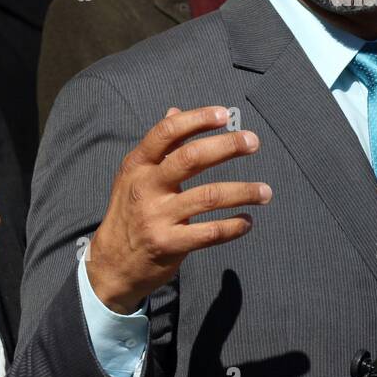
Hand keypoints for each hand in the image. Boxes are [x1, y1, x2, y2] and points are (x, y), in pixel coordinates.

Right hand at [87, 106, 271, 313]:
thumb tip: (175, 111)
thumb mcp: (133, 176)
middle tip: (253, 141)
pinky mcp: (168, 244)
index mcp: (137, 165)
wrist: (111, 265)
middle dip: (226, 146)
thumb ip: (158, 147)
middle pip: (191, 158)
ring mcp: (156, 217)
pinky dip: (234, 226)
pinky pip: (209, 232)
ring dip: (243, 191)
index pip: (167, 133)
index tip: (225, 114)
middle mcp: (146, 187)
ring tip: (265, 191)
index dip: (197, 119)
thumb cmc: (129, 214)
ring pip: (209, 196)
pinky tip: (247, 221)